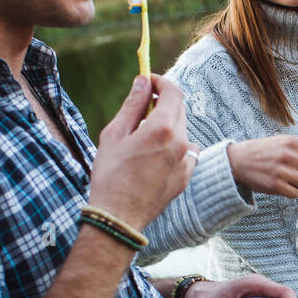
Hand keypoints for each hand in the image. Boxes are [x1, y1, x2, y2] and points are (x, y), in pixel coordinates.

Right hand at [88, 75, 195, 231]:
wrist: (119, 217)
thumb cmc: (110, 175)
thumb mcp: (115, 134)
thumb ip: (132, 105)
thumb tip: (143, 81)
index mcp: (163, 129)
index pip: (173, 92)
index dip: (161, 82)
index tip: (148, 82)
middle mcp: (181, 143)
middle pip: (179, 110)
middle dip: (162, 103)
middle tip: (141, 109)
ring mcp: (186, 162)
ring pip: (182, 132)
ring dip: (167, 127)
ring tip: (143, 139)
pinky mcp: (186, 177)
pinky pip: (185, 153)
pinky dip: (173, 148)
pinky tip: (153, 158)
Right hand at [226, 134, 297, 197]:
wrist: (239, 160)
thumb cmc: (264, 151)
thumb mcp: (282, 142)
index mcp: (293, 143)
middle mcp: (289, 156)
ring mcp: (282, 172)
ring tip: (292, 179)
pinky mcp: (276, 186)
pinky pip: (296, 193)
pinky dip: (292, 191)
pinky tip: (283, 185)